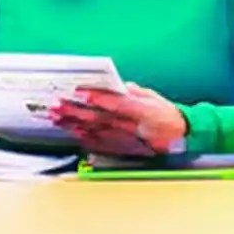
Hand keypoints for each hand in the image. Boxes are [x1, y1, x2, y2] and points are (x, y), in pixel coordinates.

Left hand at [50, 83, 187, 155]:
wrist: (176, 138)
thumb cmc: (164, 114)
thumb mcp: (151, 96)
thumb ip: (131, 91)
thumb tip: (114, 85)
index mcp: (140, 111)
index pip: (115, 104)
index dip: (97, 98)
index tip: (80, 92)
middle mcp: (129, 126)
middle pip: (97, 118)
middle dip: (75, 111)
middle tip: (57, 104)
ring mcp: (123, 139)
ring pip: (93, 131)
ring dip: (73, 124)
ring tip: (57, 117)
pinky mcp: (120, 148)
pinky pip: (98, 143)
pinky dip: (84, 137)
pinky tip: (72, 131)